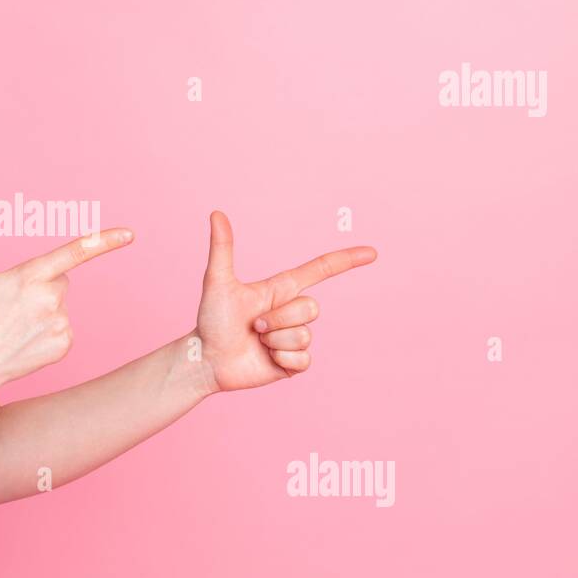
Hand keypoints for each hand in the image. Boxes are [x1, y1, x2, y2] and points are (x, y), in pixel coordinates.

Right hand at [0, 199, 134, 393]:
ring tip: (14, 324)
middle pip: (60, 279)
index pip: (74, 252)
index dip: (104, 241)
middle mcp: (50, 300)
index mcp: (30, 277)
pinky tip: (25, 339)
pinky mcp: (64, 345)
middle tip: (12, 302)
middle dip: (42, 284)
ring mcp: (60, 324)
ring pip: (60, 304)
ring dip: (44, 309)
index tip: (129, 234)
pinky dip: (47, 330)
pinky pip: (63, 327)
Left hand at [194, 210, 375, 392]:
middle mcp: (292, 312)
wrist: (206, 360)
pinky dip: (280, 360)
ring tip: (256, 341)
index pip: (321, 270)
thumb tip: (216, 214)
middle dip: (279, 318)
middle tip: (254, 325)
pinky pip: (303, 360)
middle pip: (311, 308)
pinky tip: (265, 359)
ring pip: (304, 336)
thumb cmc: (211, 320)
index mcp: (282, 289)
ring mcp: (294, 338)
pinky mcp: (294, 363)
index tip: (371, 253)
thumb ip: (222, 248)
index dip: (346, 260)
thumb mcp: (218, 282)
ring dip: (275, 340)